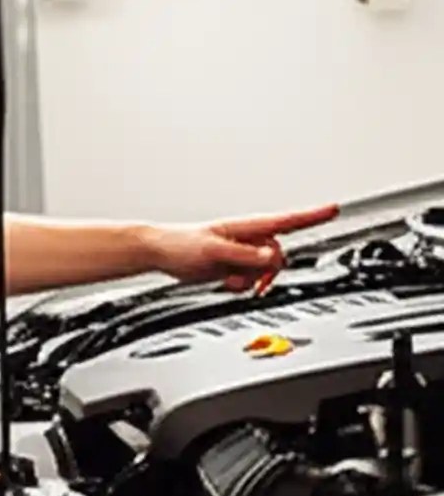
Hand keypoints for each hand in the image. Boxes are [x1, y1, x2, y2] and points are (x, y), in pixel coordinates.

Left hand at [145, 204, 338, 291]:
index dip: (312, 216)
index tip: (335, 209)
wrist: (160, 253)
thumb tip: (274, 256)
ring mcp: (241, 253)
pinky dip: (240, 286)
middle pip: (278, 257)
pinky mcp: (233, 267)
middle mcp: (248, 239)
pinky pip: (250, 281)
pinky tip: (223, 281)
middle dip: (265, 271)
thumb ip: (246, 255)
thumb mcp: (214, 251)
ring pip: (264, 271)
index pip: (287, 221)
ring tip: (226, 276)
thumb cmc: (180, 244)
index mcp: (246, 228)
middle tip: (242, 276)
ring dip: (250, 280)